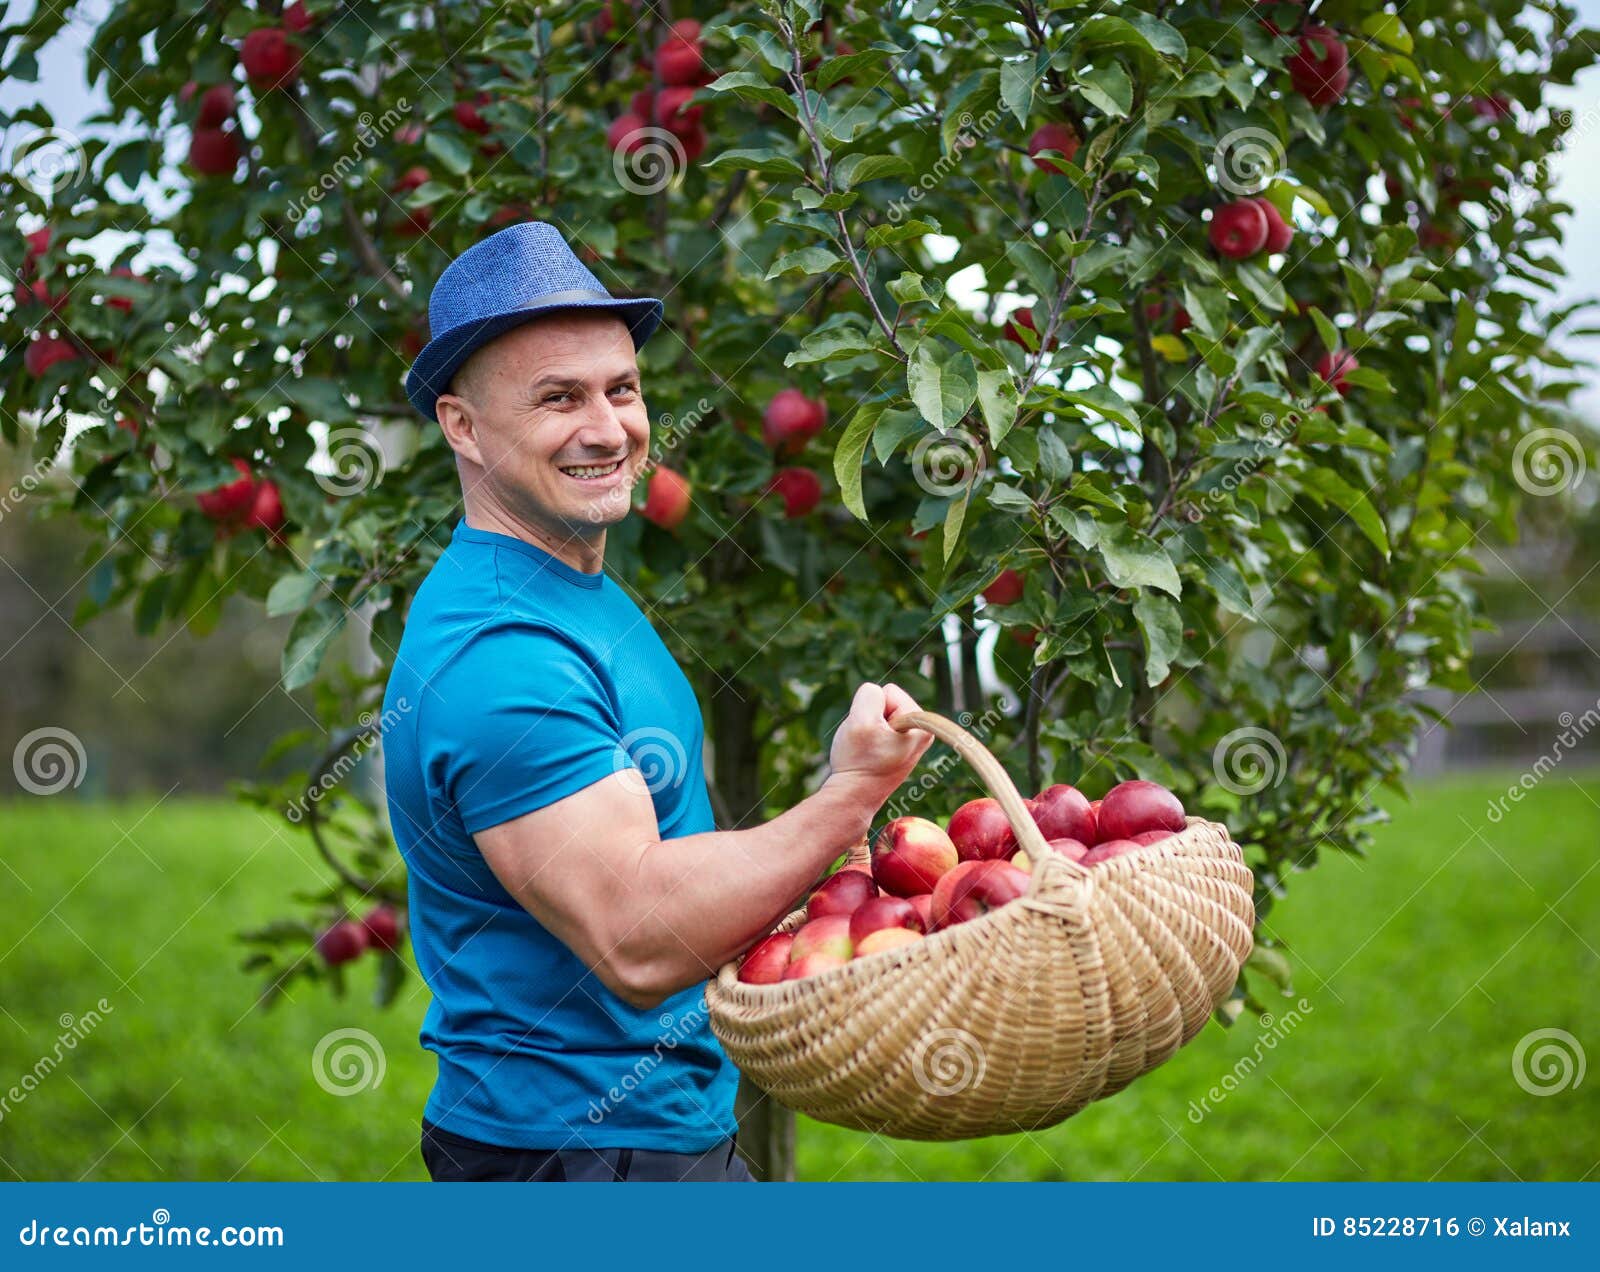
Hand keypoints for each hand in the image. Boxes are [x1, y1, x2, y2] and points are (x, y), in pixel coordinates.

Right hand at [826, 682, 933, 806]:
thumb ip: (870, 693)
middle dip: (870, 718)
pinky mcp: (897, 747)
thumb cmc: (858, 761)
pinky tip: (869, 756)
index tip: (873, 737)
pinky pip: (876, 727)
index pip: (887, 692)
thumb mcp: (861, 719)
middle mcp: (921, 731)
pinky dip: (867, 738)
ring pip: (878, 714)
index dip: (871, 710)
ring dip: (867, 728)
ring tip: (868, 751)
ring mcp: (909, 740)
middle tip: (868, 744)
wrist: (853, 796)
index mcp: (920, 724)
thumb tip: (875, 693)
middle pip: (885, 701)